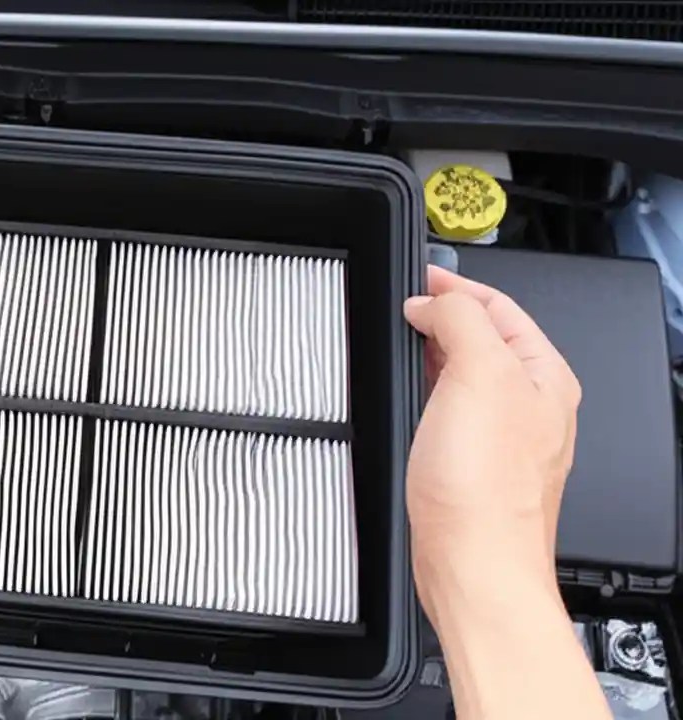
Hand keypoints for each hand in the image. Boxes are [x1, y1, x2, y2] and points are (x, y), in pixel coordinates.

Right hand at [403, 266, 580, 618]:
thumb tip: (434, 304)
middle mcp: (533, 407)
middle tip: (409, 308)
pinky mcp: (475, 467)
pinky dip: (430, 393)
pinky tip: (412, 399)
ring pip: (469, 376)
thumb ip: (459, 322)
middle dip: (448, 317)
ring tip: (406, 342)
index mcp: (546, 377)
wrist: (474, 564)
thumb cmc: (485, 489)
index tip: (422, 279)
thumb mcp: (478, 375)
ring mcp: (505, 439)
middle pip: (488, 341)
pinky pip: (454, 413)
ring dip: (437, 353)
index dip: (459, 288)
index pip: (503, 309)